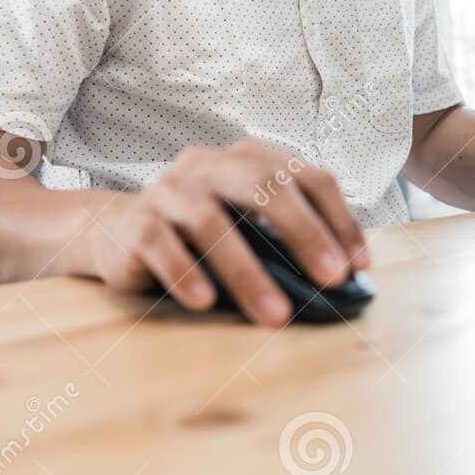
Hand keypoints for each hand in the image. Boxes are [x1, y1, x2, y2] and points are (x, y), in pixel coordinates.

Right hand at [81, 139, 369, 325]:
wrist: (115, 233)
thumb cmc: (198, 238)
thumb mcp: (248, 230)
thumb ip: (286, 242)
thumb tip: (344, 281)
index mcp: (246, 160)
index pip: (305, 175)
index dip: (337, 219)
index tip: (359, 266)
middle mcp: (209, 165)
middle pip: (261, 184)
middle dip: (303, 232)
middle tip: (330, 279)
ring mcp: (168, 190)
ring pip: (210, 222)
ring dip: (247, 272)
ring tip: (275, 315)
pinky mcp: (134, 224)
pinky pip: (160, 245)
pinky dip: (185, 274)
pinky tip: (207, 303)